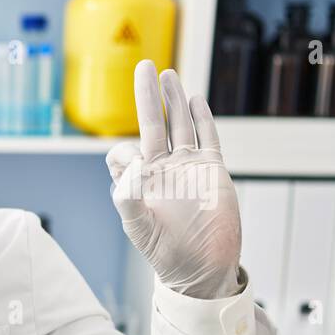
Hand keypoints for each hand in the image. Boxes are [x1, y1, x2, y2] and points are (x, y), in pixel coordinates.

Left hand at [106, 61, 241, 299]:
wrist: (202, 268)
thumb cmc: (166, 253)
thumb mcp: (140, 229)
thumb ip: (128, 200)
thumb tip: (132, 167)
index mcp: (139, 182)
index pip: (123, 153)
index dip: (122, 153)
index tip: (132, 165)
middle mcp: (161, 170)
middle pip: (153, 124)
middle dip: (147, 96)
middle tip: (144, 66)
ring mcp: (187, 167)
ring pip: (180, 124)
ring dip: (173, 99)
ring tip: (166, 74)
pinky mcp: (212, 169)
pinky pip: (207, 136)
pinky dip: (201, 118)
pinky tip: (194, 99)